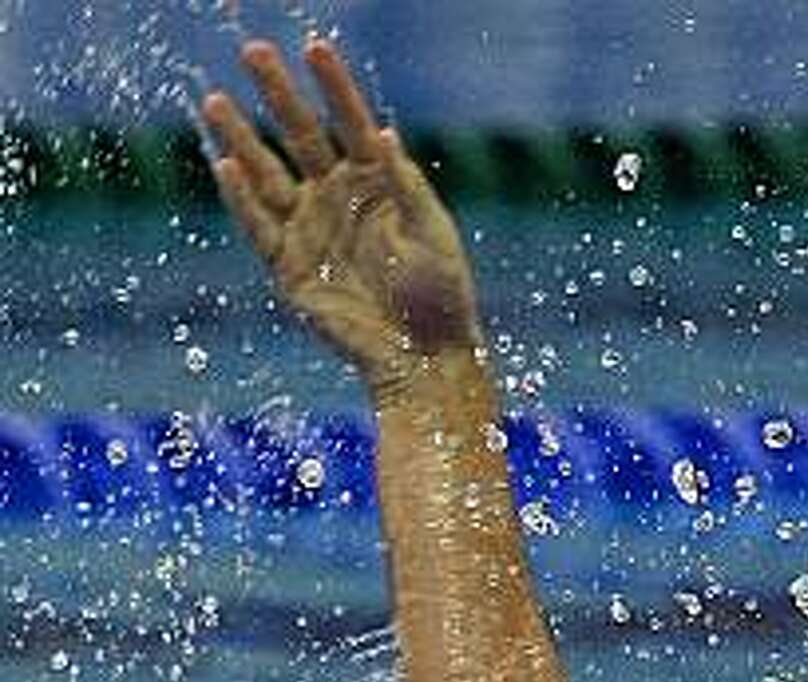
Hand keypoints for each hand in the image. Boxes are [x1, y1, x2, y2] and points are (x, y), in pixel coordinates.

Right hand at [202, 39, 480, 402]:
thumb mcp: (431, 232)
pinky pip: (260, 228)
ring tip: (215, 102)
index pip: (349, 120)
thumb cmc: (440, 294)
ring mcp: (310, 231)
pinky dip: (242, 201)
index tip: (313, 46)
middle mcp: (336, 198)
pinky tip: (226, 167)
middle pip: (300, 135)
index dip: (332, 85)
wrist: (423, 355)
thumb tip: (384, 135)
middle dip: (276, 94)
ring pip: (268, 175)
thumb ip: (406, 186)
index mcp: (375, 182)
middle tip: (252, 50)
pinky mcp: (290, 269)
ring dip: (241, 140)